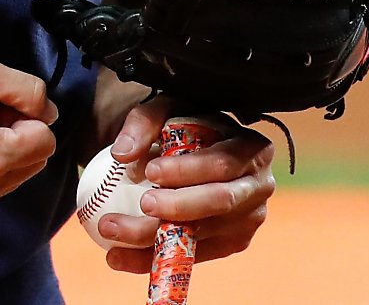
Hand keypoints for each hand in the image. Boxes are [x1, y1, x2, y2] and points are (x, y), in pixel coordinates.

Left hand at [93, 97, 274, 272]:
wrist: (191, 148)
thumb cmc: (182, 125)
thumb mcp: (164, 109)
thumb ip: (143, 124)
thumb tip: (121, 154)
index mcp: (251, 149)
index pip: (222, 163)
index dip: (188, 170)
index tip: (151, 170)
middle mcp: (257, 187)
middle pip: (220, 202)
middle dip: (178, 207)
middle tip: (141, 204)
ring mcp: (248, 220)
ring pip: (204, 235)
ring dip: (155, 238)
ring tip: (111, 231)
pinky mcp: (231, 243)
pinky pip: (194, 255)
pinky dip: (153, 258)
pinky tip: (118, 256)